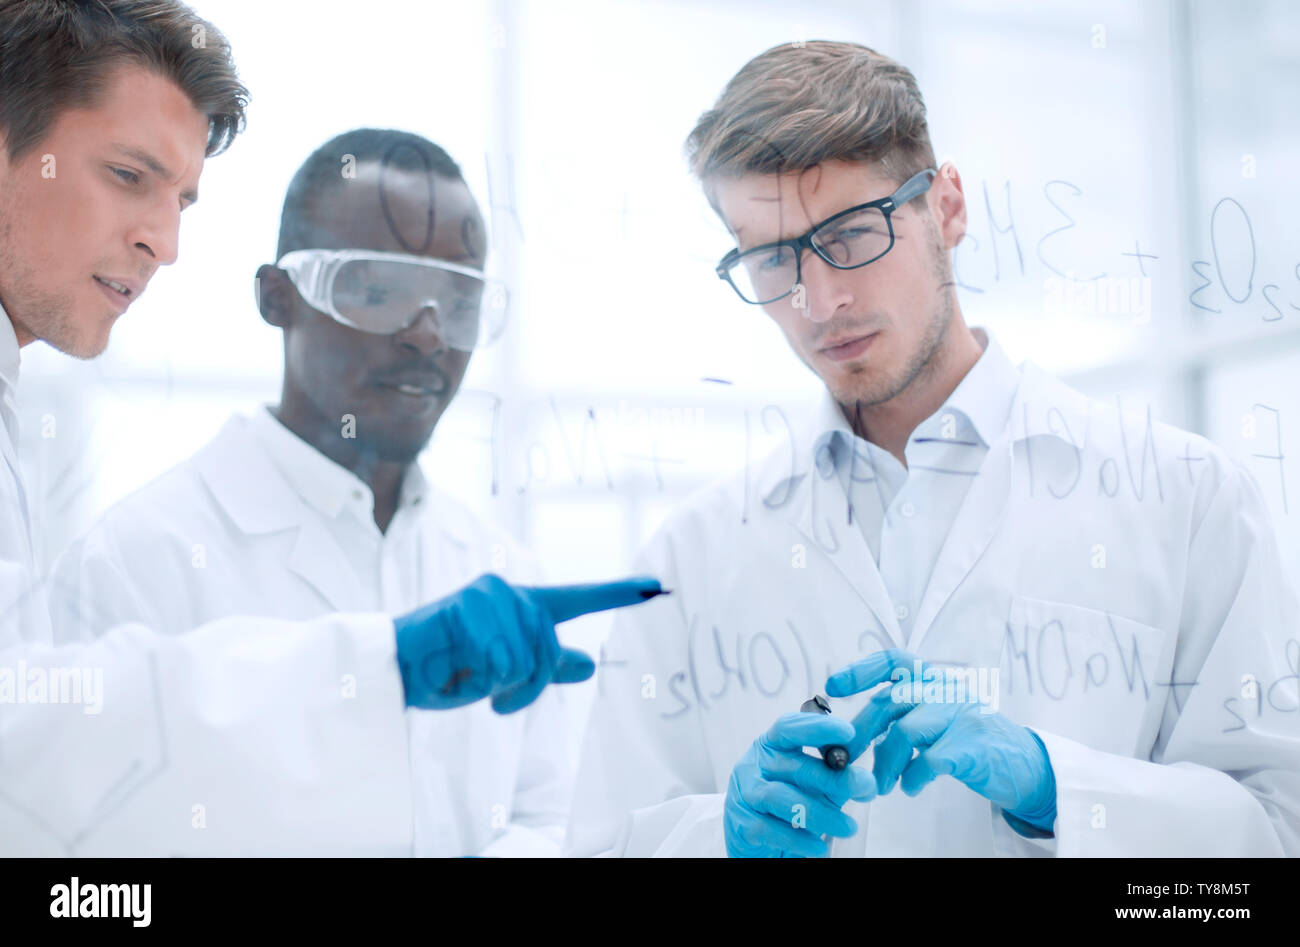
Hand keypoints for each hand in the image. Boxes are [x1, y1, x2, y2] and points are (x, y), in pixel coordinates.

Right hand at [394, 573, 661, 713]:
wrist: (396, 670)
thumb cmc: (450, 670)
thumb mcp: (505, 675)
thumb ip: (546, 665)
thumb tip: (589, 663)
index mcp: (525, 607)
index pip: (580, 598)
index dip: (621, 593)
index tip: (659, 585)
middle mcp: (513, 593)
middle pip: (549, 653)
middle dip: (523, 688)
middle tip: (489, 691)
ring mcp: (491, 594)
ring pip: (524, 661)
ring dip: (498, 686)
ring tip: (466, 674)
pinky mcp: (469, 604)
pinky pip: (499, 662)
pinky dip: (478, 678)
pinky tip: (454, 667)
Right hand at [724, 712, 875, 857]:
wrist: (758, 841)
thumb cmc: (789, 804)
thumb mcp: (814, 785)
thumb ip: (836, 775)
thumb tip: (867, 772)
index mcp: (772, 746)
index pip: (790, 728)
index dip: (818, 728)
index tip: (848, 732)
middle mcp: (755, 764)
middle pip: (793, 765)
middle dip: (832, 776)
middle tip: (864, 786)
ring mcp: (745, 793)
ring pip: (781, 797)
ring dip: (819, 812)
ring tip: (848, 827)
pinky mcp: (741, 824)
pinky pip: (769, 829)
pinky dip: (797, 839)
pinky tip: (819, 846)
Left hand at [826, 649, 1056, 833]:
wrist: (1025, 764)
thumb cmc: (969, 742)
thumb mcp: (936, 719)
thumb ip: (901, 718)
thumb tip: (857, 736)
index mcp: (935, 679)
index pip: (893, 661)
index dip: (860, 670)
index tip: (832, 686)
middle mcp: (947, 689)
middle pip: (889, 702)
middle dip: (861, 734)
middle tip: (845, 762)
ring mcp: (962, 714)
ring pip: (906, 731)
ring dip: (885, 763)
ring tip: (879, 786)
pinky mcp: (974, 745)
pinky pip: (931, 759)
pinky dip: (913, 777)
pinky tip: (910, 788)